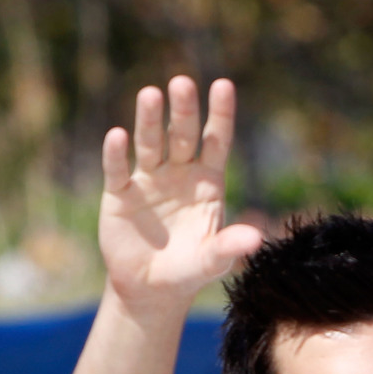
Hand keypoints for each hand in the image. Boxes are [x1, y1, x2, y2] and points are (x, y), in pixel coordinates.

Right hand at [100, 75, 261, 309]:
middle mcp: (179, 173)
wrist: (151, 289)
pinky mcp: (120, 193)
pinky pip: (118, 170)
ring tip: (150, 95)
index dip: (220, 114)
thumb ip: (229, 246)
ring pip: (150, 143)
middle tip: (182, 83)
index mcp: (207, 182)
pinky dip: (116, 154)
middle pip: (182, 135)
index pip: (216, 142)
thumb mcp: (213, 261)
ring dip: (149, 120)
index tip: (223, 85)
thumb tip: (256, 238)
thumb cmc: (189, 270)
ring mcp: (149, 179)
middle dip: (182, 110)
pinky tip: (118, 136)